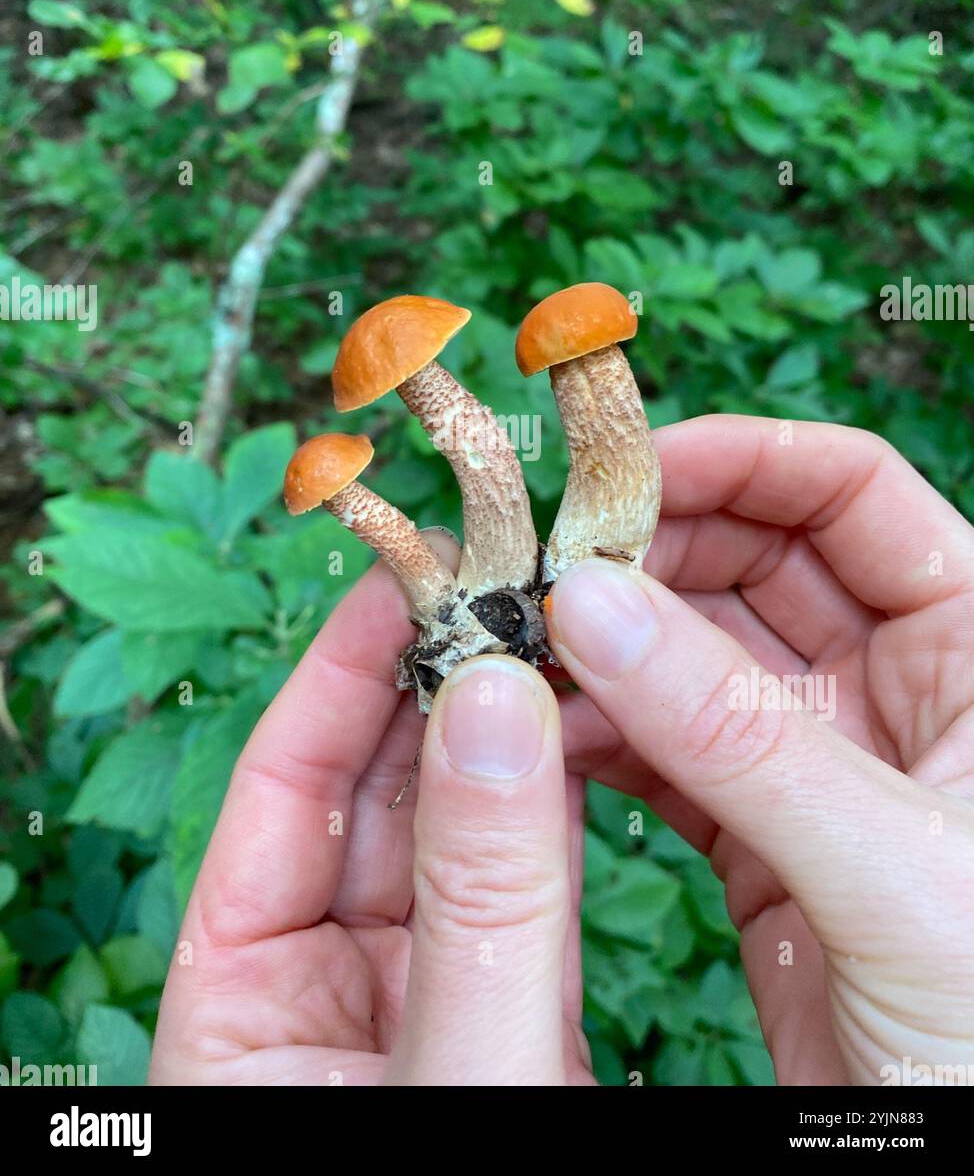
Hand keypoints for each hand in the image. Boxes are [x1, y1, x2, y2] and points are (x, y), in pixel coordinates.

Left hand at [150, 532, 592, 1085]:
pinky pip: (527, 882)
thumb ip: (479, 899)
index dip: (344, 669)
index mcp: (240, 1004)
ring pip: (463, 829)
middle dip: (444, 683)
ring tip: (557, 628)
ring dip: (510, 731)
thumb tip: (497, 698)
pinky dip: (560, 805)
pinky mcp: (514, 1014)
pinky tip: (590, 719)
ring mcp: (424, 996)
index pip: (279, 791)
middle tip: (505, 578)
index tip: (409, 572)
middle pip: (378, 794)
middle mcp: (324, 984)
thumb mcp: (457, 1070)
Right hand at [548, 415, 973, 1085]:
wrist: (964, 1156)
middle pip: (755, 560)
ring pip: (695, 656)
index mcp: (973, 656)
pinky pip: (664, 753)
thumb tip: (591, 604)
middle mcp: (896, 692)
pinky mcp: (756, 841)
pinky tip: (541, 734)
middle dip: (648, 550)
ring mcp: (818, 764)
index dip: (740, 461)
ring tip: (519, 645)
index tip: (622, 471)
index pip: (851, 496)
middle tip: (542, 564)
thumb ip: (738, 738)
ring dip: (606, 643)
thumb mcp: (892, 869)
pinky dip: (598, 736)